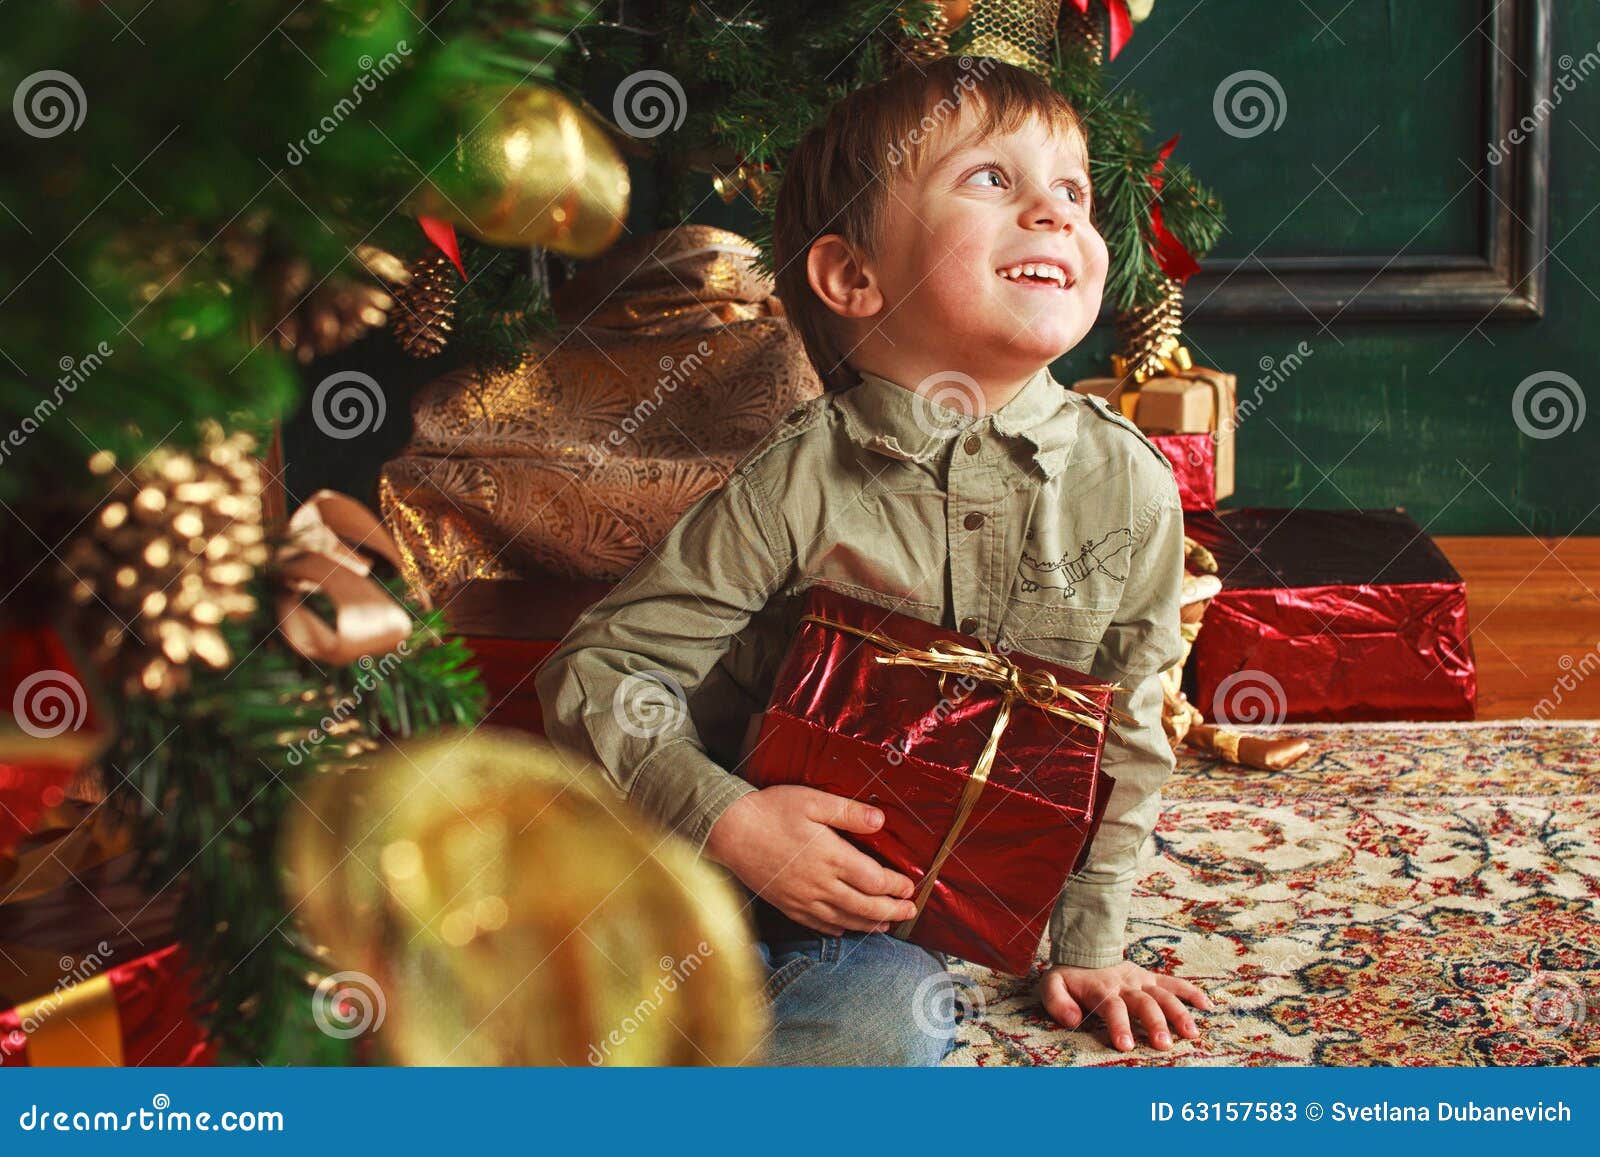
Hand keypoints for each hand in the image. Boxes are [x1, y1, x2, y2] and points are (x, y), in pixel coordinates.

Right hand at [705, 785, 918, 935]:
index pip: (875, 881)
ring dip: (870, 924)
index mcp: (832, 858)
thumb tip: (881, 821)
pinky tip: (846, 927)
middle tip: (909, 912)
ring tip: (887, 924)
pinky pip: (818, 925)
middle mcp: (821, 885)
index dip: (897, 887)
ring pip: (845, 920)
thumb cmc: (771, 811)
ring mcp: (803, 899)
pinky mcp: (787, 905)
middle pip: (866, 907)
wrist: (730, 831)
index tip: (910, 887)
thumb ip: (848, 812)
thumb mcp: (812, 801)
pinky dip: (838, 929)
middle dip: (892, 911)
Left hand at [1037, 961, 1214, 1051]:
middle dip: (1154, 1024)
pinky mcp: (1151, 978)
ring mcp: (1141, 980)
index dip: (1119, 1025)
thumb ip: (1058, 1002)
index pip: (1112, 1008)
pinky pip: (1174, 983)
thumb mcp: (1052, 985)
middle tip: (1163, 1045)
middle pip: (1144, 1004)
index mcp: (1102, 989)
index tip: (1125, 1045)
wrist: (1084, 948)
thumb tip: (1072, 1020)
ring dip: (1178, 1013)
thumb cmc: (1069, 976)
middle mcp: (1125, 985)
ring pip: (1163, 996)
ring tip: (1191, 1034)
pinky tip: (1208, 1007)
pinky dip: (1192, 993)